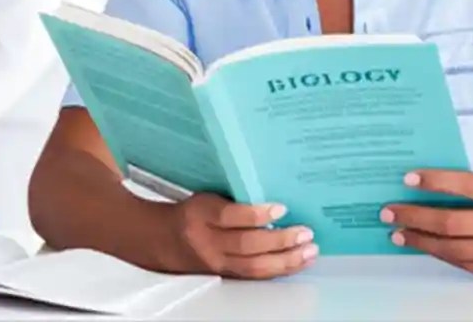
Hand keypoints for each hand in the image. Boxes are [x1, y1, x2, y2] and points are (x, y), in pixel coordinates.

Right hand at [170, 193, 317, 278]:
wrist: (164, 240)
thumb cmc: (191, 213)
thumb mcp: (207, 197)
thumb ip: (235, 199)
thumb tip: (275, 199)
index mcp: (201, 214)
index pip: (229, 216)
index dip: (256, 214)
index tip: (281, 208)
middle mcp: (208, 241)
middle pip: (246, 244)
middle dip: (280, 240)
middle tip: (305, 233)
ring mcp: (217, 262)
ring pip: (254, 266)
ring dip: (286, 259)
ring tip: (308, 250)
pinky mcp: (225, 275)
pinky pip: (255, 275)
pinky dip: (279, 269)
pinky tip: (296, 262)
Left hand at [382, 169, 472, 280]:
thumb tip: (436, 187)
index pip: (467, 184)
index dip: (435, 180)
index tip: (408, 177)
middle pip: (451, 220)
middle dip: (414, 216)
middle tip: (389, 211)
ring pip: (452, 247)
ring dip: (420, 239)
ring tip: (399, 233)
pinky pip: (465, 263)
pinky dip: (442, 254)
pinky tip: (427, 247)